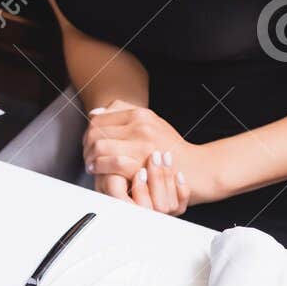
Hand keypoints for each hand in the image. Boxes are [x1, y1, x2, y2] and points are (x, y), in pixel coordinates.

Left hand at [83, 105, 217, 207]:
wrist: (199, 170)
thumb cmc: (174, 151)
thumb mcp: (152, 125)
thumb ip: (125, 115)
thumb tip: (95, 113)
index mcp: (140, 114)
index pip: (100, 119)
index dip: (88, 133)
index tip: (88, 144)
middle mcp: (140, 125)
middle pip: (96, 131)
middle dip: (86, 146)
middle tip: (87, 157)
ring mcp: (141, 143)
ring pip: (99, 146)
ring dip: (91, 158)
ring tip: (92, 166)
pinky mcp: (142, 162)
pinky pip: (109, 162)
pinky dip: (100, 168)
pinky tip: (100, 172)